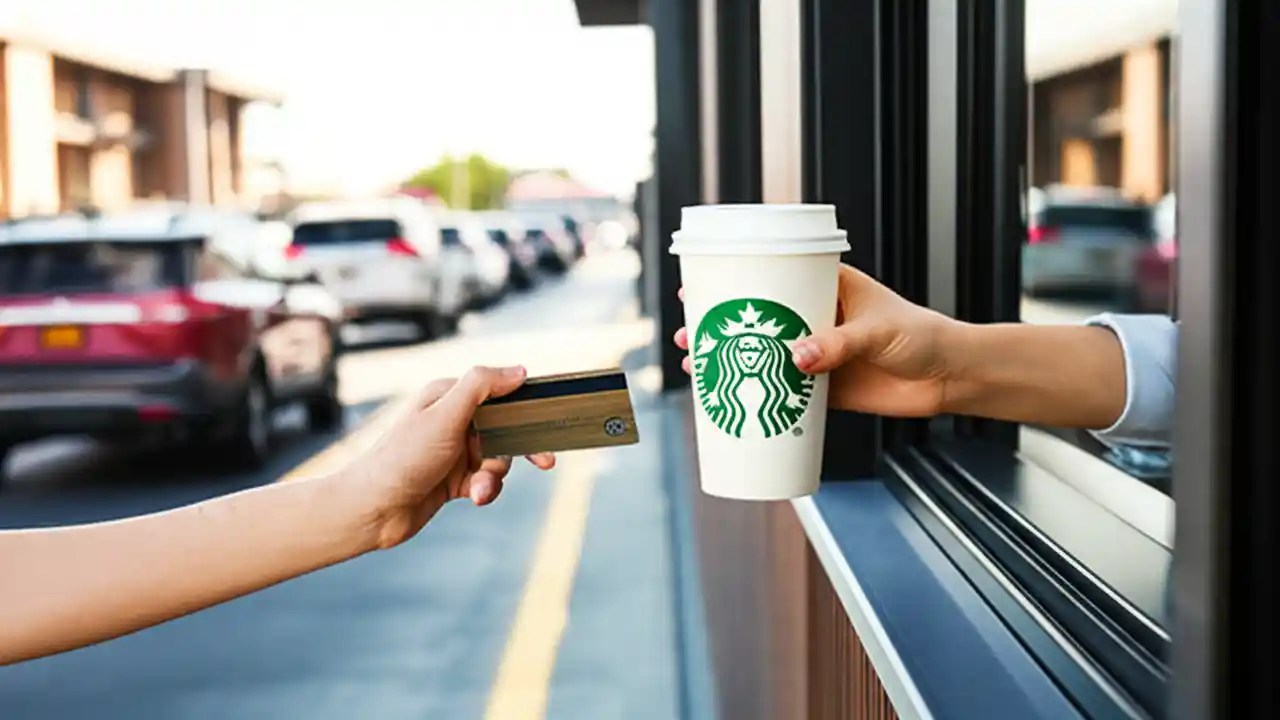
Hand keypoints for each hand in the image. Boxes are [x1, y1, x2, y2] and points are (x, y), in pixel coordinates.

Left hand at [347, 366, 555, 548]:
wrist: (372, 509)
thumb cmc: (401, 458)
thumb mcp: (444, 416)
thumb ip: (481, 387)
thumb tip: (518, 370)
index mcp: (448, 397)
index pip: (497, 392)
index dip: (524, 406)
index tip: (546, 420)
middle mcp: (453, 421)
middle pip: (504, 428)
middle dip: (518, 448)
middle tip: (545, 461)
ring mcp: (454, 451)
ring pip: (498, 458)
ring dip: (495, 475)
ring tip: (480, 489)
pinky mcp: (454, 479)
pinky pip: (486, 480)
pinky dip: (486, 488)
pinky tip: (476, 497)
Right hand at [675, 265, 960, 416]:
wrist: (950, 378)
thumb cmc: (923, 336)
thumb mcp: (877, 332)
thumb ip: (837, 344)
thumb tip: (796, 358)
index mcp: (827, 288)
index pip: (772, 276)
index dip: (734, 281)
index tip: (699, 287)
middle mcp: (816, 319)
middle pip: (757, 319)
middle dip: (719, 326)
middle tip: (688, 334)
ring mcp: (817, 355)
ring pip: (763, 355)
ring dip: (729, 361)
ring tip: (696, 366)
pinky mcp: (825, 389)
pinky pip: (782, 391)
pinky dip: (756, 395)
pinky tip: (729, 399)